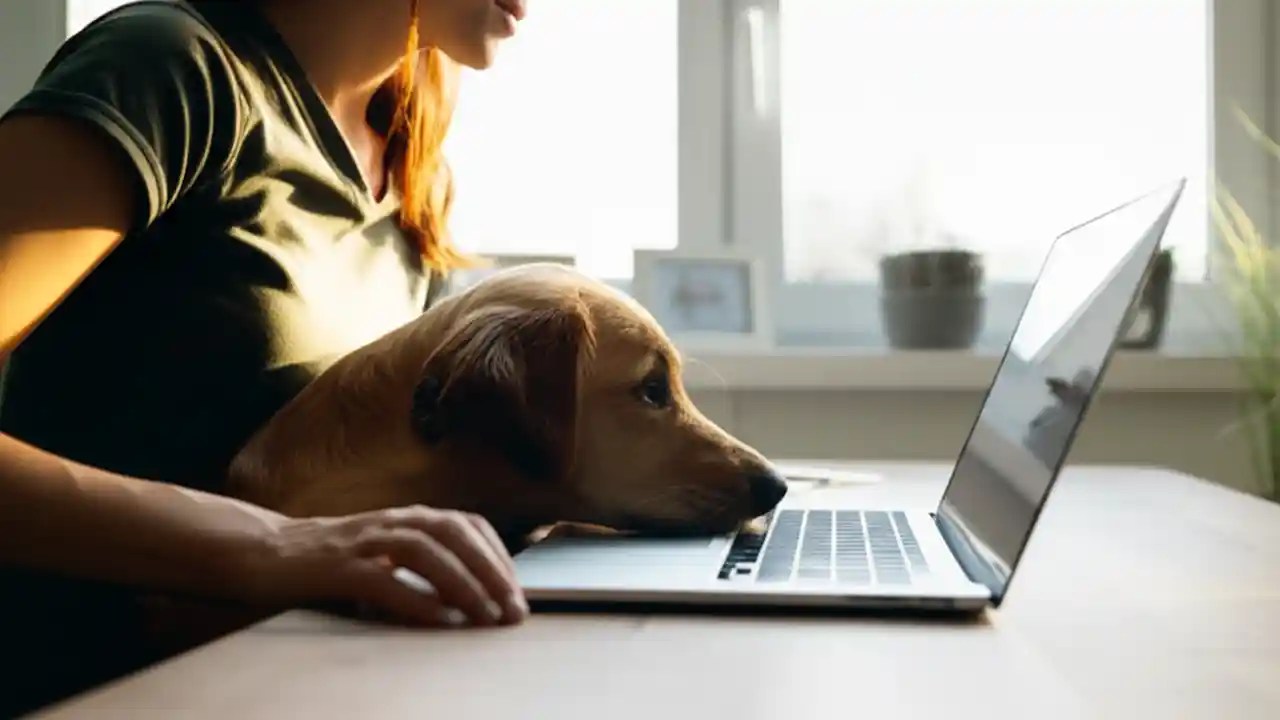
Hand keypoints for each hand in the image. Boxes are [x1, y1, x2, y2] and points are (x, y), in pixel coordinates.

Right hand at [242, 506, 528, 627]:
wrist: (262, 552)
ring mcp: (363, 541)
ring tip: (485, 614)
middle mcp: (391, 521)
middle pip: (455, 533)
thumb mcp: (384, 554)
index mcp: (406, 517)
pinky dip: (415, 598)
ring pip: (426, 551)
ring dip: (463, 583)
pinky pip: (383, 580)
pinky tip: (438, 619)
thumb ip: (422, 565)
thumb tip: (469, 594)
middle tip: (514, 608)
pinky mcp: (336, 567)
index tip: (517, 590)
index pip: (467, 525)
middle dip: (491, 570)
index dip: (497, 555)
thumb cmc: (330, 559)